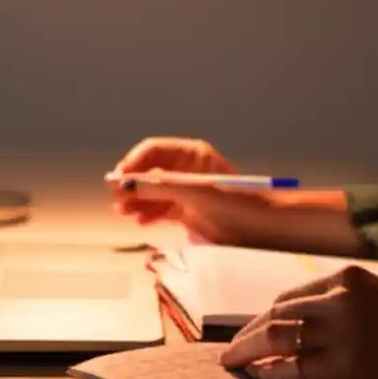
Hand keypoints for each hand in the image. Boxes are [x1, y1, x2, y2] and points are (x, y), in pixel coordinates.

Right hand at [108, 137, 253, 241]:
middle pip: (150, 171)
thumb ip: (157, 187)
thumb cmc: (234, 202)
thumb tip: (125, 184)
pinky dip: (149, 213)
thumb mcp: (193, 191)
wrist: (260, 227)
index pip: (153, 151)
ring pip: (153, 191)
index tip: (118, 179)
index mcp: (191, 154)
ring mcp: (187, 190)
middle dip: (133, 184)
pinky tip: (141, 221)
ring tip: (124, 212)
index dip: (133, 163)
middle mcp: (186, 170)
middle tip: (117, 198)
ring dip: (138, 200)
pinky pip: (162, 208)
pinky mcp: (189, 210)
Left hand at [219, 266, 377, 378]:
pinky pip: (297, 370)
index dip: (265, 318)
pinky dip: (273, 374)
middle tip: (230, 352)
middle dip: (248, 335)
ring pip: (278, 339)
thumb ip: (342, 310)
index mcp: (348, 277)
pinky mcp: (351, 364)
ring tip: (235, 365)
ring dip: (251, 353)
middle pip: (277, 315)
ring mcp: (344, 330)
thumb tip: (298, 329)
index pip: (290, 297)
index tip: (250, 333)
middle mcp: (341, 297)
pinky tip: (261, 378)